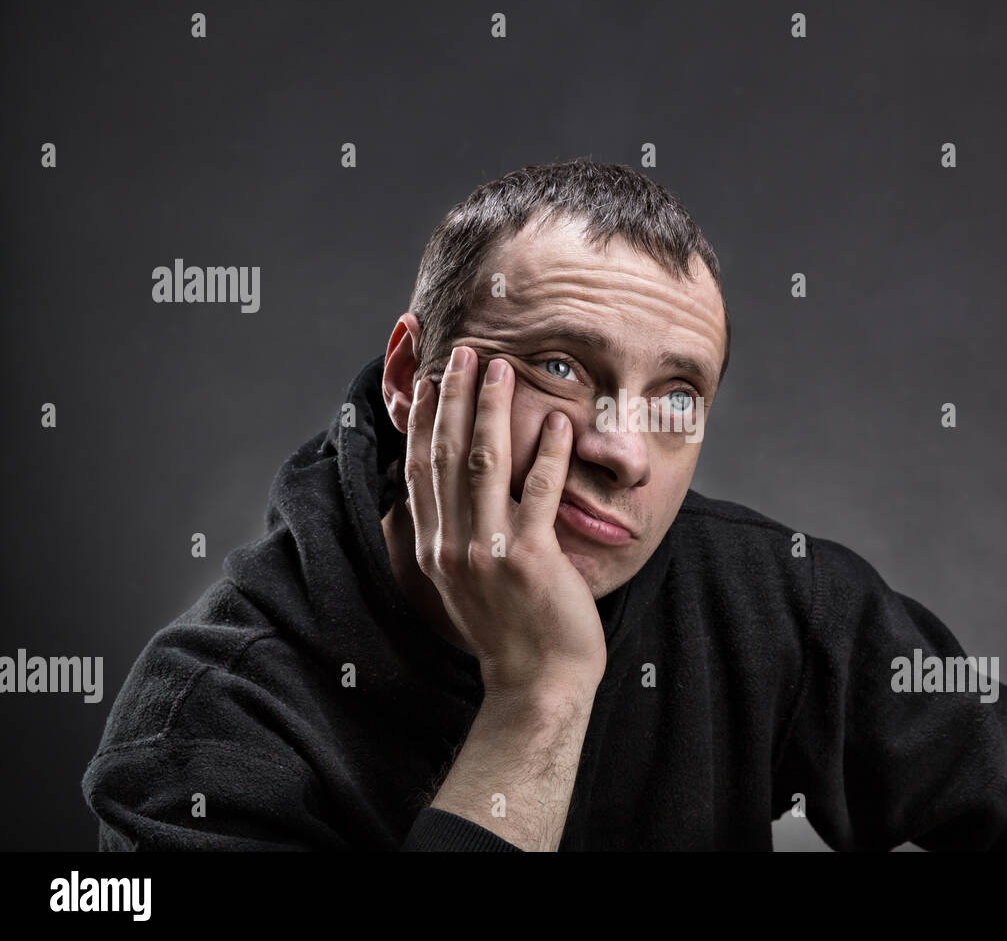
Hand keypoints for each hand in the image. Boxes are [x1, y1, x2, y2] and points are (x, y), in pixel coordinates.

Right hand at [404, 345, 606, 700]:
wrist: (537, 682)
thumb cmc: (509, 629)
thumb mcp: (463, 581)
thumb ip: (452, 535)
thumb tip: (445, 493)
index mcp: (432, 547)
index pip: (420, 468)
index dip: (425, 417)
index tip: (434, 377)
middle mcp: (450, 545)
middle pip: (445, 454)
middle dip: (454, 396)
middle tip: (465, 351)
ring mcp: (486, 552)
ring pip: (483, 463)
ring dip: (492, 409)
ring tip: (502, 367)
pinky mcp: (528, 558)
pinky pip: (536, 492)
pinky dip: (547, 453)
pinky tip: (558, 422)